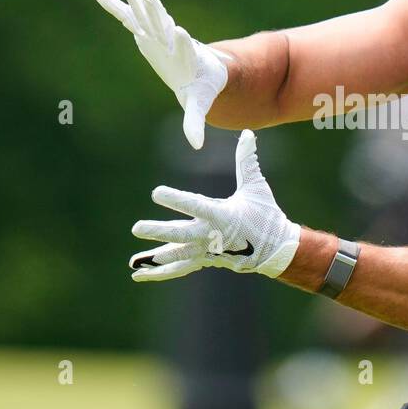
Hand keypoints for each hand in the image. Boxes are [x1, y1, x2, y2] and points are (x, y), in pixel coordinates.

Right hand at [94, 0, 229, 148]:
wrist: (203, 69)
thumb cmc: (202, 87)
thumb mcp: (198, 104)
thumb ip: (195, 122)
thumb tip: (197, 146)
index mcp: (187, 57)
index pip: (186, 48)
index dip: (182, 41)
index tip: (180, 31)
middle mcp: (173, 41)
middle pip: (164, 24)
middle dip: (157, 13)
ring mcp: (159, 33)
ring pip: (146, 14)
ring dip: (135, 1)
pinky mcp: (148, 31)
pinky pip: (130, 18)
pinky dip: (116, 8)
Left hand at [129, 129, 300, 280]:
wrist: (274, 250)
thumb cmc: (264, 215)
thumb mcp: (256, 187)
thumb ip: (247, 161)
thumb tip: (249, 133)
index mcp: (222, 216)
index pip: (195, 205)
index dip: (176, 200)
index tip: (156, 193)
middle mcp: (211, 236)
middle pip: (180, 235)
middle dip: (158, 232)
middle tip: (136, 228)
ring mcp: (206, 251)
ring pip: (177, 256)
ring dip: (155, 259)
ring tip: (133, 262)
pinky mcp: (203, 260)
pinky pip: (179, 268)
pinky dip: (159, 273)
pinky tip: (138, 275)